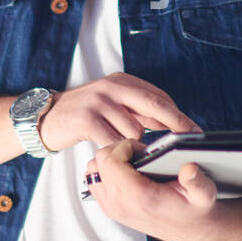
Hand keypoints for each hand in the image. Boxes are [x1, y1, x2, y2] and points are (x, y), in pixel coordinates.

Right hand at [38, 72, 200, 151]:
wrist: (46, 118)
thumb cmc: (85, 116)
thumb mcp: (113, 106)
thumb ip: (139, 112)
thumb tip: (173, 125)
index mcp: (123, 81)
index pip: (159, 96)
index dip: (178, 115)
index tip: (194, 130)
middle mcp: (112, 86)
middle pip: (154, 104)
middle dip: (176, 124)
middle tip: (191, 141)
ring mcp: (99, 101)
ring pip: (134, 128)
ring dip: (139, 146)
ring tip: (138, 156)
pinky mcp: (86, 118)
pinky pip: (113, 140)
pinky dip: (121, 152)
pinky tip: (121, 158)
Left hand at [82, 137, 218, 240]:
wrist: (192, 230)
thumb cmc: (196, 209)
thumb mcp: (204, 193)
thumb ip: (197, 181)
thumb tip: (189, 169)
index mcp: (138, 198)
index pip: (109, 160)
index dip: (124, 146)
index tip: (141, 148)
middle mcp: (120, 205)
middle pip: (98, 163)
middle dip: (116, 151)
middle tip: (138, 153)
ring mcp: (112, 208)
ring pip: (93, 172)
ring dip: (109, 162)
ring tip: (131, 161)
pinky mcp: (111, 209)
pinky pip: (96, 182)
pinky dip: (106, 172)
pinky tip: (127, 171)